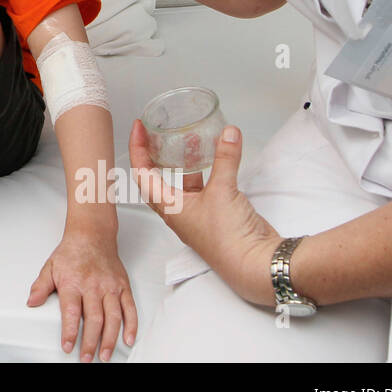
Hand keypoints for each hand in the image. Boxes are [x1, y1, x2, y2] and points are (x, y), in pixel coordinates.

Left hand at [28, 228, 137, 361]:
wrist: (92, 234)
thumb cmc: (71, 252)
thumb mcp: (50, 267)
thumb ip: (41, 287)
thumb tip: (31, 302)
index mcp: (73, 282)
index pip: (71, 312)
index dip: (70, 332)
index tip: (68, 347)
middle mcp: (93, 286)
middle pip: (94, 319)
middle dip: (90, 342)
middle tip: (87, 358)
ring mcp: (110, 287)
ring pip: (113, 317)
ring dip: (110, 339)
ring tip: (105, 355)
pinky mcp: (123, 287)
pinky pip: (130, 309)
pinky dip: (131, 326)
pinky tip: (128, 339)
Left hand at [128, 120, 280, 306]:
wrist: (254, 263)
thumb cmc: (227, 237)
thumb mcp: (223, 191)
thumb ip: (225, 159)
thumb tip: (227, 134)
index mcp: (169, 208)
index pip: (143, 174)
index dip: (138, 149)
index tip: (139, 128)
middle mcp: (179, 212)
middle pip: (158, 179)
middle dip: (155, 155)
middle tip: (156, 134)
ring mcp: (198, 214)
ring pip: (184, 183)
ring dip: (184, 162)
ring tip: (189, 139)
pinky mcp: (217, 215)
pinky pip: (205, 188)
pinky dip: (207, 172)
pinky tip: (215, 159)